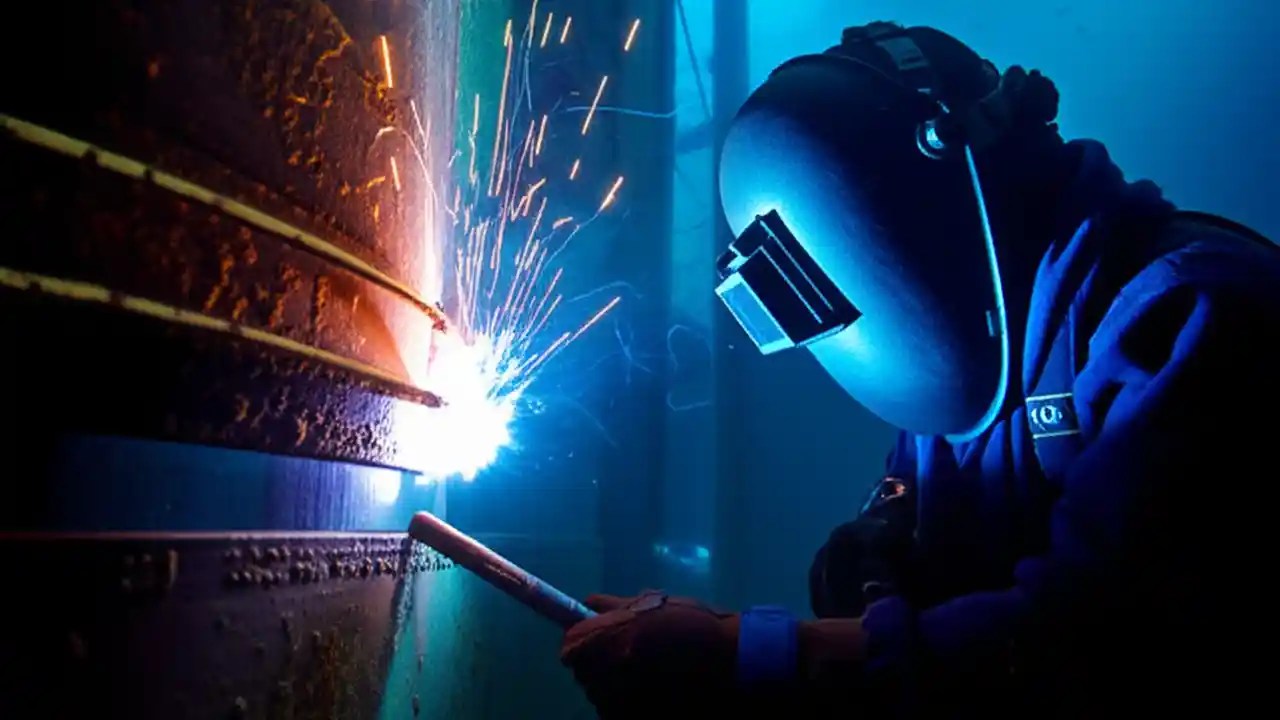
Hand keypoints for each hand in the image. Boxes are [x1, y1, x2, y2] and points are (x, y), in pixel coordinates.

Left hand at [560, 592, 738, 717]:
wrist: (734, 664)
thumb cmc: (694, 626)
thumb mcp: (655, 606)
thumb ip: (616, 606)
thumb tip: (589, 602)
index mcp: (603, 640)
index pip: (569, 648)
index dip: (585, 644)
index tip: (602, 641)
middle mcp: (604, 674)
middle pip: (586, 674)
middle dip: (602, 665)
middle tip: (633, 657)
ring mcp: (618, 705)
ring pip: (604, 698)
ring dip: (618, 688)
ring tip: (652, 677)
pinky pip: (621, 714)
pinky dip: (633, 706)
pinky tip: (659, 694)